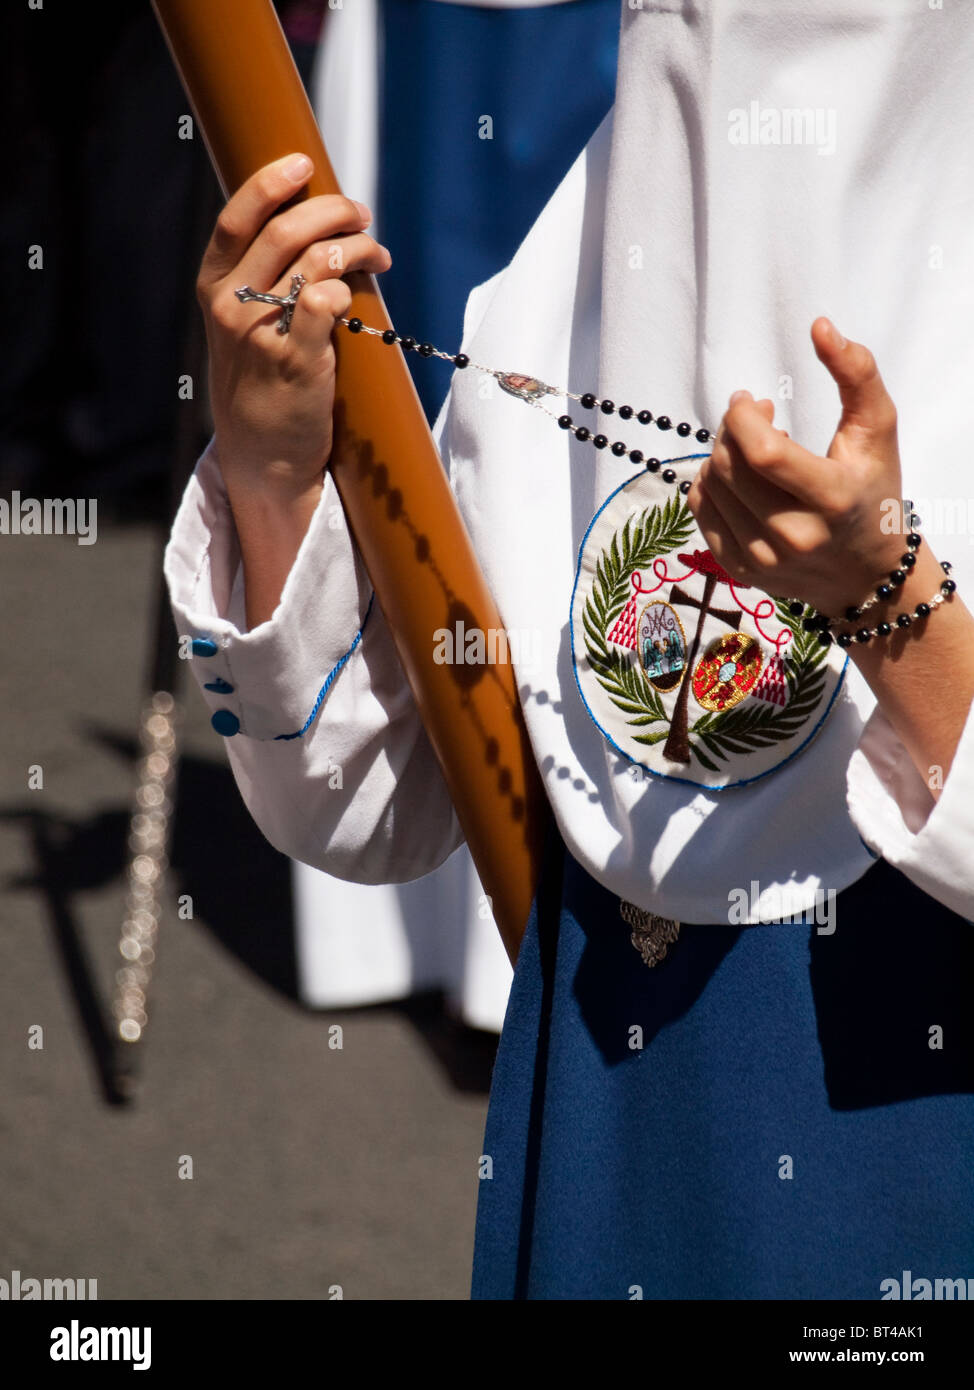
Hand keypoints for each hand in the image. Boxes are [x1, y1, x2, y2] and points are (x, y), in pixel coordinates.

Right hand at [196, 152, 391, 501]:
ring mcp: (262, 336)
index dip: (270, 182)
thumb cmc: (261, 381)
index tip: (304, 162)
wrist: (264, 455)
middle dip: (333, 211)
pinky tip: (362, 292)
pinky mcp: (298, 363)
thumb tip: (308, 221)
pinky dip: (348, 287)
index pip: (237, 219)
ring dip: (357, 246)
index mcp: (214, 288)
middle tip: (361, 213)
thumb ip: (260, 278)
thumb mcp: (242, 325)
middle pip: (286, 232)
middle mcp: (231, 308)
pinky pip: (326, 303)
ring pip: (315, 262)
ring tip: (378, 252)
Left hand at [687, 318, 906, 615]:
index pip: (761, 452)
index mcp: (831, 498)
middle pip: (730, 466)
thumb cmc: (872, 489)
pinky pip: (701, 511)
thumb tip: (819, 326)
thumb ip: (856, 373)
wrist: (864, 572)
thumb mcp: (878, 430)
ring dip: (721, 453)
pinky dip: (710, 483)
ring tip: (751, 448)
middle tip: (751, 416)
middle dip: (731, 429)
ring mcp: (763, 558)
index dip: (742, 417)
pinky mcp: (740, 570)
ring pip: (710, 486)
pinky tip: (737, 478)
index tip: (750, 401)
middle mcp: (793, 535)